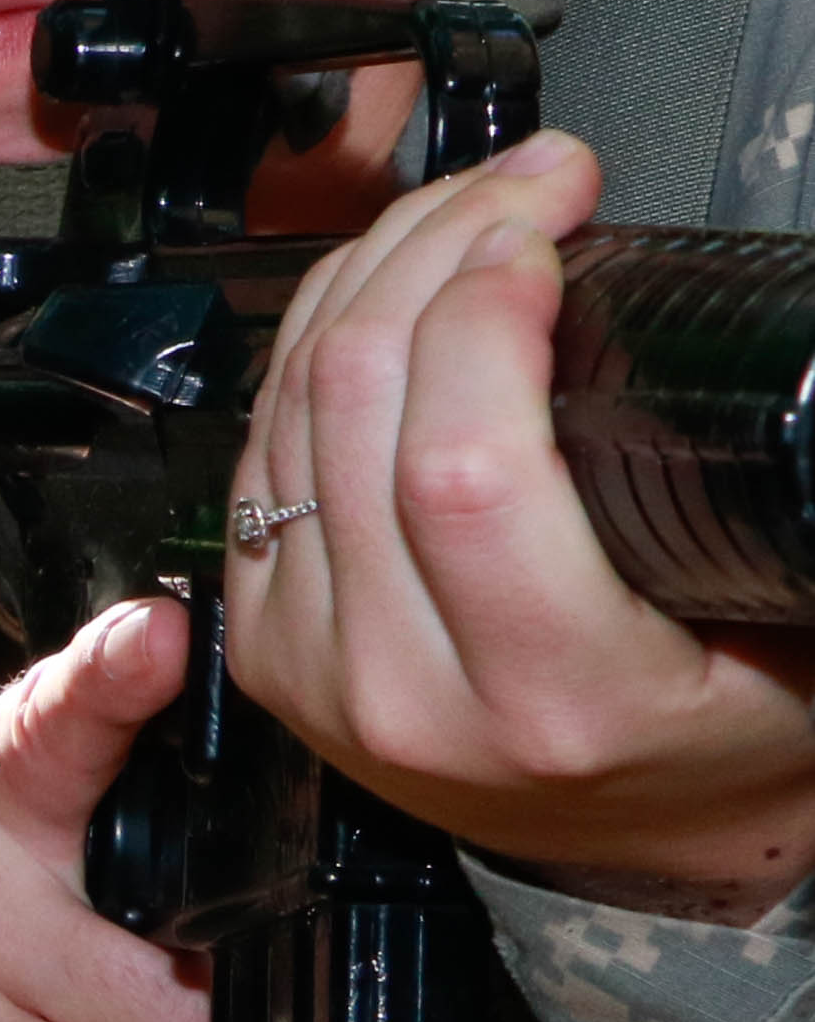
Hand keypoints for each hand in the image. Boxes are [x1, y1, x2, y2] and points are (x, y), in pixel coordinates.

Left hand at [222, 129, 814, 921]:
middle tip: (527, 179)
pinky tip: (395, 278)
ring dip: (378, 270)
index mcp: (552, 699)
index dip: (486, 317)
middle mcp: (404, 690)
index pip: (465, 472)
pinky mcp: (259, 637)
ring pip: (293, 410)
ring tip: (476, 203)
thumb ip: (759, 503)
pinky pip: (260, 446)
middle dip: (439, 249)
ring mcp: (311, 666)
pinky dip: (321, 335)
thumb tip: (785, 346)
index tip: (548, 226)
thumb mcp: (794, 633)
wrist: (632, 842)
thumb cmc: (729, 732)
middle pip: (362, 411)